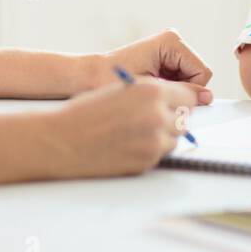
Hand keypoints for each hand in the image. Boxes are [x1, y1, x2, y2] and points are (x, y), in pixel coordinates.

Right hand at [51, 78, 200, 176]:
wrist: (61, 140)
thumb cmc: (85, 112)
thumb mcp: (120, 89)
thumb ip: (149, 92)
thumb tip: (174, 100)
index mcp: (151, 91)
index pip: (189, 95)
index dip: (184, 99)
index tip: (181, 102)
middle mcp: (157, 116)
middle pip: (185, 118)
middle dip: (173, 117)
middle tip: (154, 117)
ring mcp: (154, 142)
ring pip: (175, 138)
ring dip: (164, 135)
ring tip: (137, 131)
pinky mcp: (147, 162)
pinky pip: (161, 155)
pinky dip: (151, 150)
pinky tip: (130, 144)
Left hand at [87, 29, 213, 103]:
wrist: (90, 76)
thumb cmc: (113, 80)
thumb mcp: (150, 91)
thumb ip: (181, 93)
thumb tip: (208, 99)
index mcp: (171, 41)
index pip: (202, 72)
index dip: (190, 91)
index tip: (167, 97)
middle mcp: (173, 40)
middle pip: (199, 75)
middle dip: (182, 90)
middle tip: (156, 95)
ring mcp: (170, 48)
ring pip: (191, 79)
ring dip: (175, 90)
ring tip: (151, 92)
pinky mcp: (165, 57)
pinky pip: (181, 79)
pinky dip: (169, 88)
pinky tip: (151, 89)